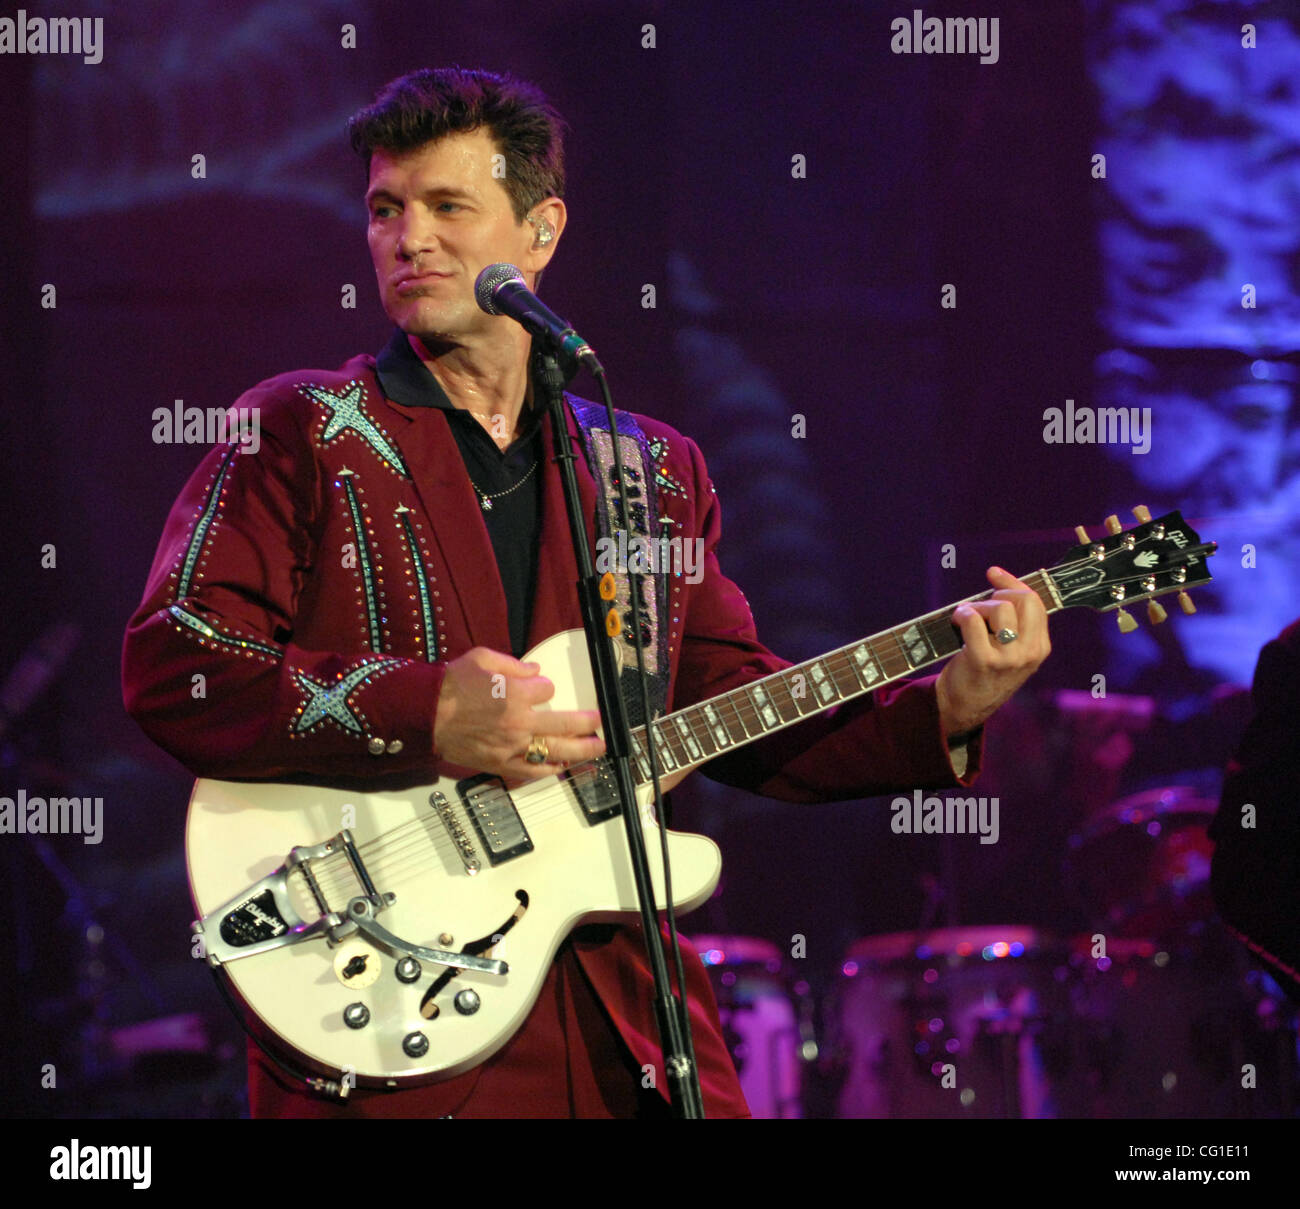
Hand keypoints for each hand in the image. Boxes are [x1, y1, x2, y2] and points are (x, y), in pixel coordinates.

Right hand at [433, 647, 605, 779]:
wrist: (424, 713)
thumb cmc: (450, 684)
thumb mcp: (482, 658)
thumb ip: (513, 663)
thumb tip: (535, 670)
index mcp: (516, 694)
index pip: (547, 691)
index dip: (545, 688)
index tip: (541, 687)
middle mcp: (518, 722)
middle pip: (565, 725)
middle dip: (587, 723)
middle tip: (599, 722)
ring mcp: (511, 746)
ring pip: (555, 751)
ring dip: (581, 750)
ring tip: (597, 747)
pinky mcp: (500, 763)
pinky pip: (532, 771)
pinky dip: (550, 770)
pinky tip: (563, 766)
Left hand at [934, 567, 1050, 738]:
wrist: (965, 706)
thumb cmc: (984, 670)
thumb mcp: (1011, 649)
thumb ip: (1014, 620)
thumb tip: (997, 574)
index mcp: (1040, 647)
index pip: (1035, 602)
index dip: (1012, 584)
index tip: (993, 574)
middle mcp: (1029, 653)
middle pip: (1023, 600)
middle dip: (998, 595)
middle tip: (981, 608)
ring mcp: (1008, 658)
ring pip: (999, 608)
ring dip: (977, 606)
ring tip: (967, 618)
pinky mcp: (983, 661)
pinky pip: (974, 621)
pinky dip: (962, 614)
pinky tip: (956, 622)